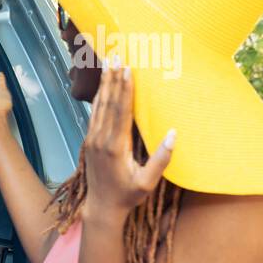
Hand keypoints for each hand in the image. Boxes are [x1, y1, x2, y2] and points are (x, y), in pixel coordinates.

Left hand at [80, 58, 174, 221]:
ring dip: (105, 84)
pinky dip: (99, 97)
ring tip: (108, 63)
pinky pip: (94, 114)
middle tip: (116, 55)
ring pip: (99, 106)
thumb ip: (161, 159)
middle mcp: (100, 140)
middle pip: (108, 103)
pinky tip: (103, 85)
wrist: (101, 207)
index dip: (125, 89)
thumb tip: (173, 134)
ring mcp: (92, 139)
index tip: (128, 70)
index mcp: (115, 147)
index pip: (121, 112)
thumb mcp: (148, 182)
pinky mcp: (90, 141)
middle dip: (113, 78)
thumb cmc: (128, 196)